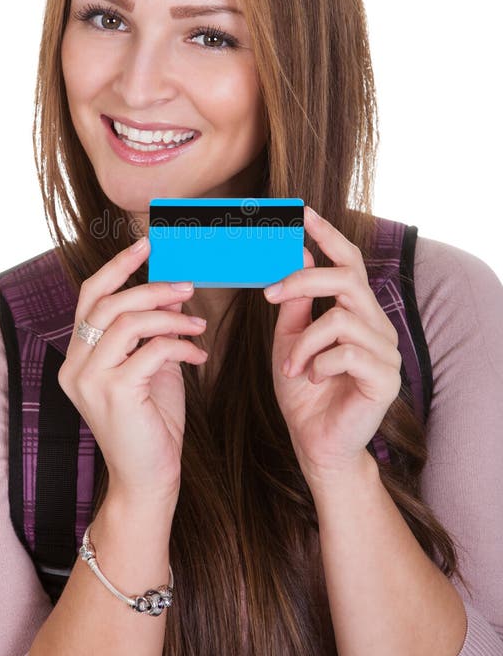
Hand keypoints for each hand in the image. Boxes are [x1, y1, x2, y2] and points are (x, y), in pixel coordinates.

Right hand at [58, 237, 207, 504]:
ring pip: (127, 322)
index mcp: (79, 355)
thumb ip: (151, 333)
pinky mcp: (115, 393)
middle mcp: (75, 365)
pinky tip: (198, 355)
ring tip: (197, 323)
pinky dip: (180, 345)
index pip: (89, 296)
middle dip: (151, 287)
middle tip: (187, 286)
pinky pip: (151, 350)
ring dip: (169, 315)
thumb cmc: (150, 422)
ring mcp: (90, 380)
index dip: (116, 266)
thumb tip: (171, 293)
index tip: (145, 245)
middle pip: (108, 303)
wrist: (148, 479)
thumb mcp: (149, 367)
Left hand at [264, 207, 401, 484]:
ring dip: (304, 342)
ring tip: (292, 367)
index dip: (327, 235)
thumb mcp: (289, 340)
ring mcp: (385, 351)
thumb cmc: (304, 391)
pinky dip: (319, 363)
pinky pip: (348, 352)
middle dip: (304, 279)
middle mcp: (376, 325)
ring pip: (341, 319)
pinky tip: (313, 380)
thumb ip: (295, 303)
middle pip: (347, 279)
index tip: (302, 212)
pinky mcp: (385, 378)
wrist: (315, 443)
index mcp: (355, 312)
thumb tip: (296, 253)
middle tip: (271, 294)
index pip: (348, 262)